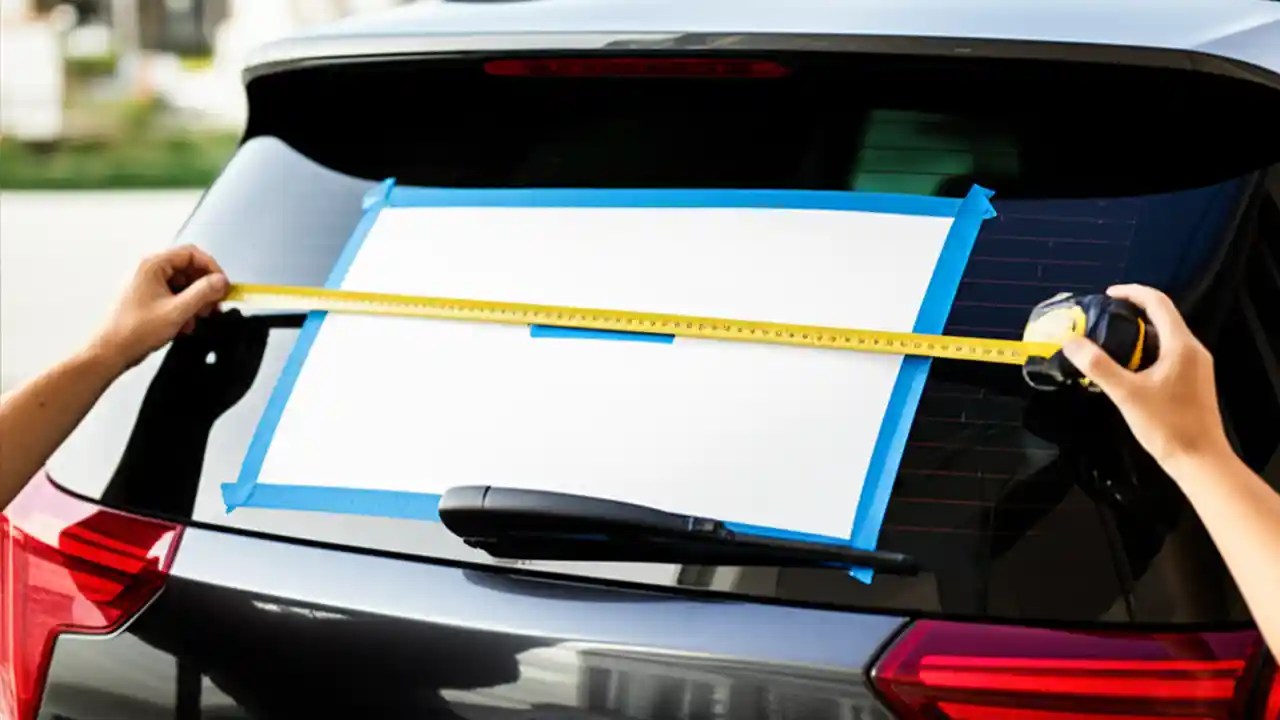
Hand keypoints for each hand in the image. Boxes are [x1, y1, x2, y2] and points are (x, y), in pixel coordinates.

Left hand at [90, 245, 229, 373]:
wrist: (111, 351)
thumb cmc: (136, 330)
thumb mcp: (177, 311)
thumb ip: (203, 293)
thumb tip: (222, 281)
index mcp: (153, 266)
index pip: (191, 254)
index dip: (211, 268)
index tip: (223, 286)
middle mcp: (149, 270)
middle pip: (188, 268)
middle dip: (205, 287)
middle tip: (215, 304)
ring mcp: (148, 284)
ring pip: (183, 283)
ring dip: (196, 299)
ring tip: (200, 317)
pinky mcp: (148, 298)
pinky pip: (174, 295)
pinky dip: (185, 307)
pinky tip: (186, 324)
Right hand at [1061, 284, 1231, 473]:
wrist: (1199, 459)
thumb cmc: (1166, 425)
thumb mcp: (1126, 395)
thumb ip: (1098, 366)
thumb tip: (1070, 342)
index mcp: (1181, 345)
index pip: (1158, 303)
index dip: (1132, 292)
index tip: (1107, 294)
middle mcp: (1193, 350)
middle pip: (1163, 317)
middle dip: (1132, 313)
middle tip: (1103, 319)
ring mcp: (1196, 366)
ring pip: (1166, 337)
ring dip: (1139, 333)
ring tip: (1110, 341)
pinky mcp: (1194, 381)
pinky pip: (1169, 353)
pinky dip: (1147, 350)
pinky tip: (1129, 367)